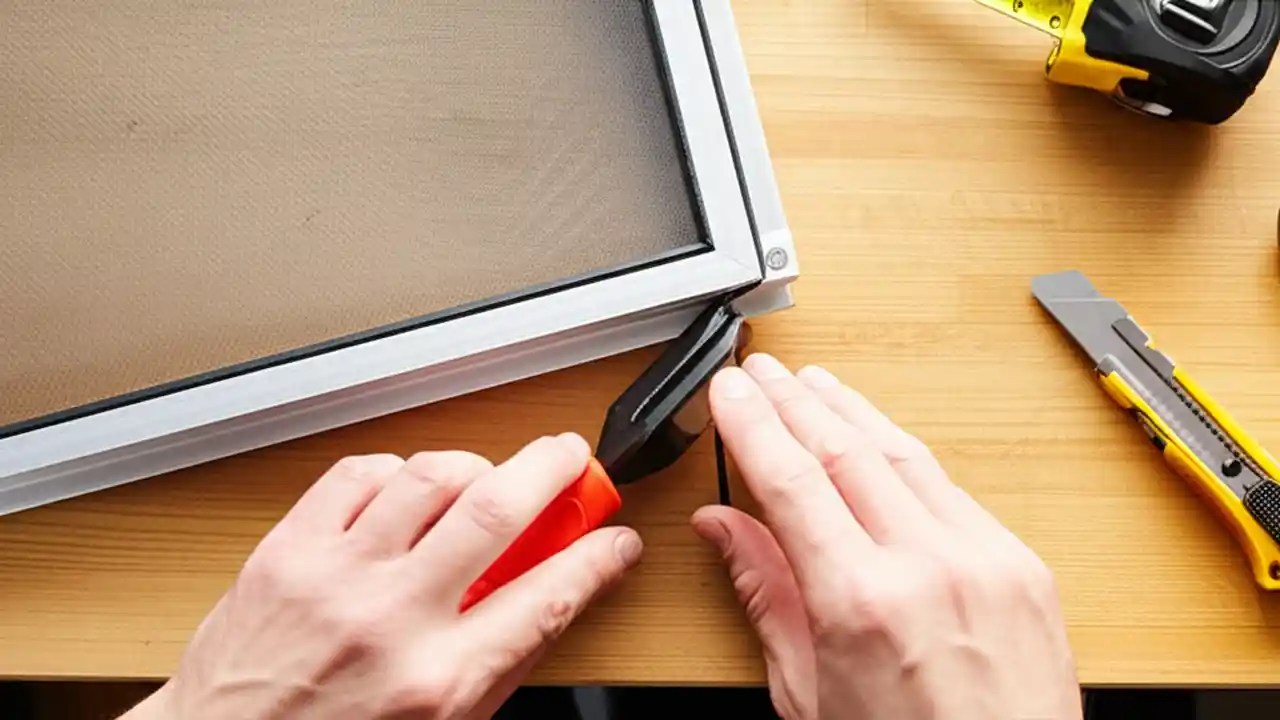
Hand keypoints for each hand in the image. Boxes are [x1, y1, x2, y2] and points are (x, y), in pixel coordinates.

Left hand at [123, 433, 641, 719]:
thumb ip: (502, 662)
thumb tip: (553, 594)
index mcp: (439, 681)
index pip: (547, 596)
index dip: (597, 558)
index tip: (615, 540)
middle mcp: (390, 621)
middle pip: (495, 509)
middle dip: (550, 468)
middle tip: (568, 457)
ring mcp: (335, 577)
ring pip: (429, 476)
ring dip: (473, 466)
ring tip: (483, 480)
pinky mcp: (287, 550)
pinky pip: (357, 474)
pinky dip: (397, 471)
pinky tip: (407, 490)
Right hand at [692, 355, 1080, 719]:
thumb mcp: (808, 695)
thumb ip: (764, 596)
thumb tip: (723, 529)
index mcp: (864, 603)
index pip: (792, 480)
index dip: (752, 424)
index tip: (729, 391)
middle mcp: (931, 567)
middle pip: (847, 449)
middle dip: (795, 401)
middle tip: (761, 373)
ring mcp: (986, 560)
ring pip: (904, 453)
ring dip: (851, 410)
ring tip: (813, 385)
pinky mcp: (1023, 565)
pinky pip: (951, 488)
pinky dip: (903, 452)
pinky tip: (878, 438)